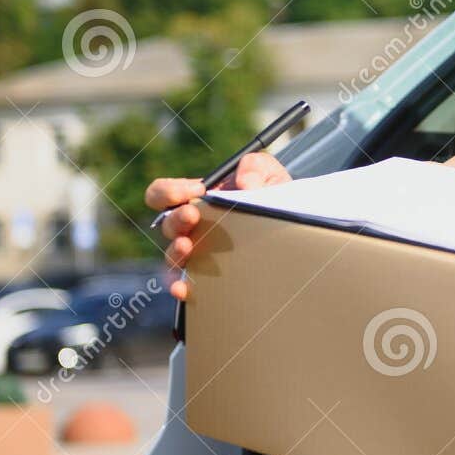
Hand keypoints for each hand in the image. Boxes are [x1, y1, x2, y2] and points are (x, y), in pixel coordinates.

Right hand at [146, 152, 290, 298]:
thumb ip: (255, 166)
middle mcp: (192, 227)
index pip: (163, 194)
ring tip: (187, 246)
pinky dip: (179, 286)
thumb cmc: (273, 195)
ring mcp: (198, 253)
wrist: (292, 224)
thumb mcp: (268, 172)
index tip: (196, 190)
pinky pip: (185, 284)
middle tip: (193, 215)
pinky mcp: (208, 278)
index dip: (169, 190)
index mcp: (197, 199)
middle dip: (177, 218)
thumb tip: (245, 184)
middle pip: (168, 225)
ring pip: (173, 255)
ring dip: (176, 250)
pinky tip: (183, 288)